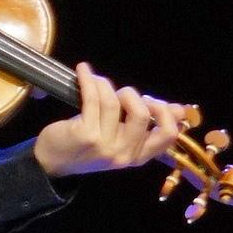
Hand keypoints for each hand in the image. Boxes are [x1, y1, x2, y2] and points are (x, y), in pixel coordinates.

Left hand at [31, 64, 186, 178]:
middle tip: (121, 93)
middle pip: (141, 114)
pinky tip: (84, 71)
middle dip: (132, 95)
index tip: (151, 101)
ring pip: (114, 103)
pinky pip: (93, 98)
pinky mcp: (85, 135)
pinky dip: (89, 79)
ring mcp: (104, 146)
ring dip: (106, 85)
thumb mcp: (121, 138)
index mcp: (137, 157)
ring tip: (97, 82)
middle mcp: (124, 154)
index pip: (167, 136)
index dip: (165, 112)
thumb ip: (147, 124)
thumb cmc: (89, 145)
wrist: (53, 162)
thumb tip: (180, 109)